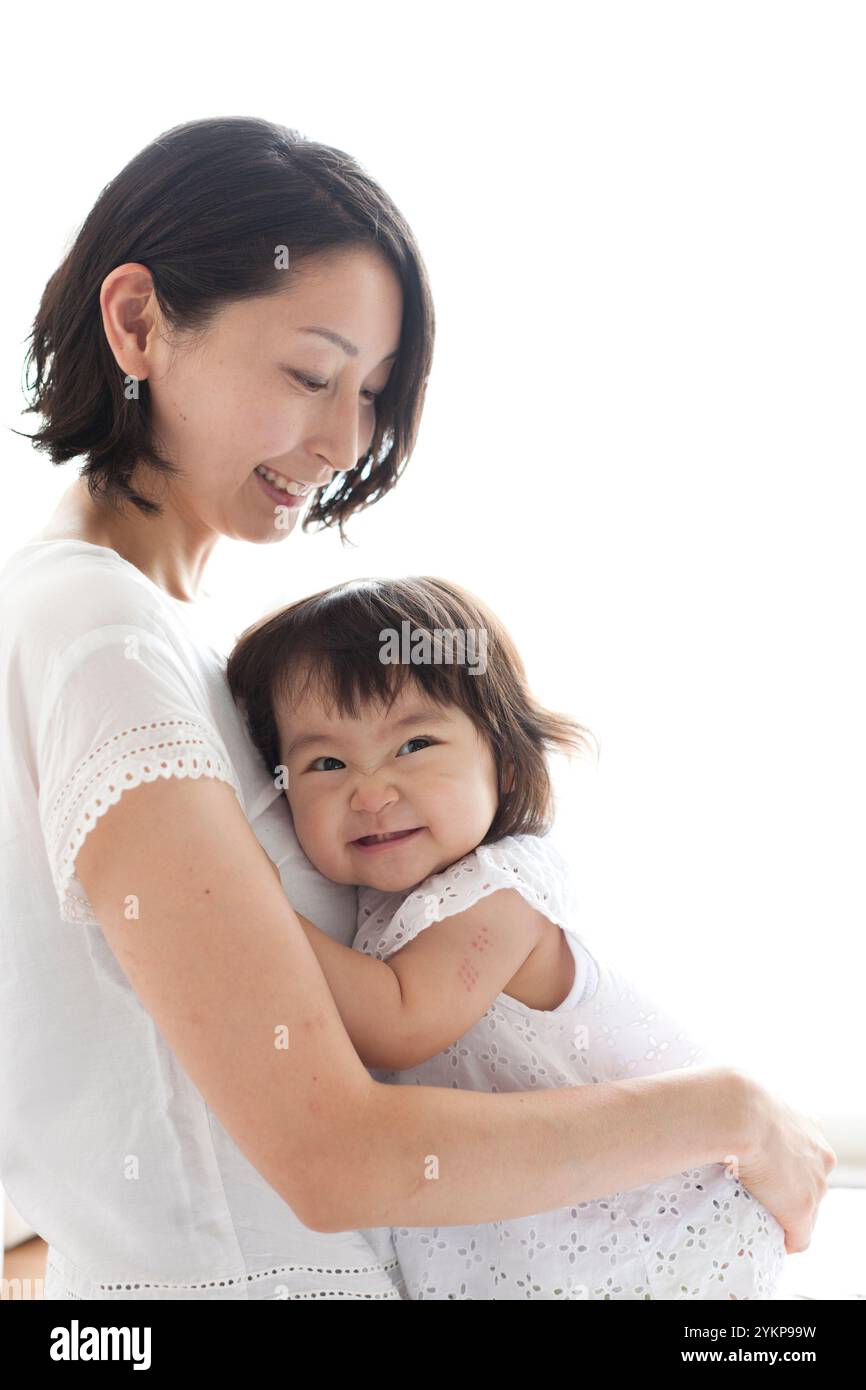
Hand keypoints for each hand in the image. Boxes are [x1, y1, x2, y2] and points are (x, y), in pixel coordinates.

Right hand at [733, 1070, 836, 1253]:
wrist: (739, 1113)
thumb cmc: (733, 1101)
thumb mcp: (747, 1099)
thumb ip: (746, 1110)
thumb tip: (716, 1111)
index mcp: (809, 1126)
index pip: (806, 1156)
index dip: (786, 1167)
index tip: (766, 1170)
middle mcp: (820, 1155)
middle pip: (810, 1184)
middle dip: (788, 1190)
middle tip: (758, 1190)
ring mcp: (814, 1183)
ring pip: (806, 1210)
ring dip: (784, 1213)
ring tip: (757, 1212)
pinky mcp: (801, 1209)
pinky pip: (798, 1237)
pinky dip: (784, 1240)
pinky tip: (767, 1238)